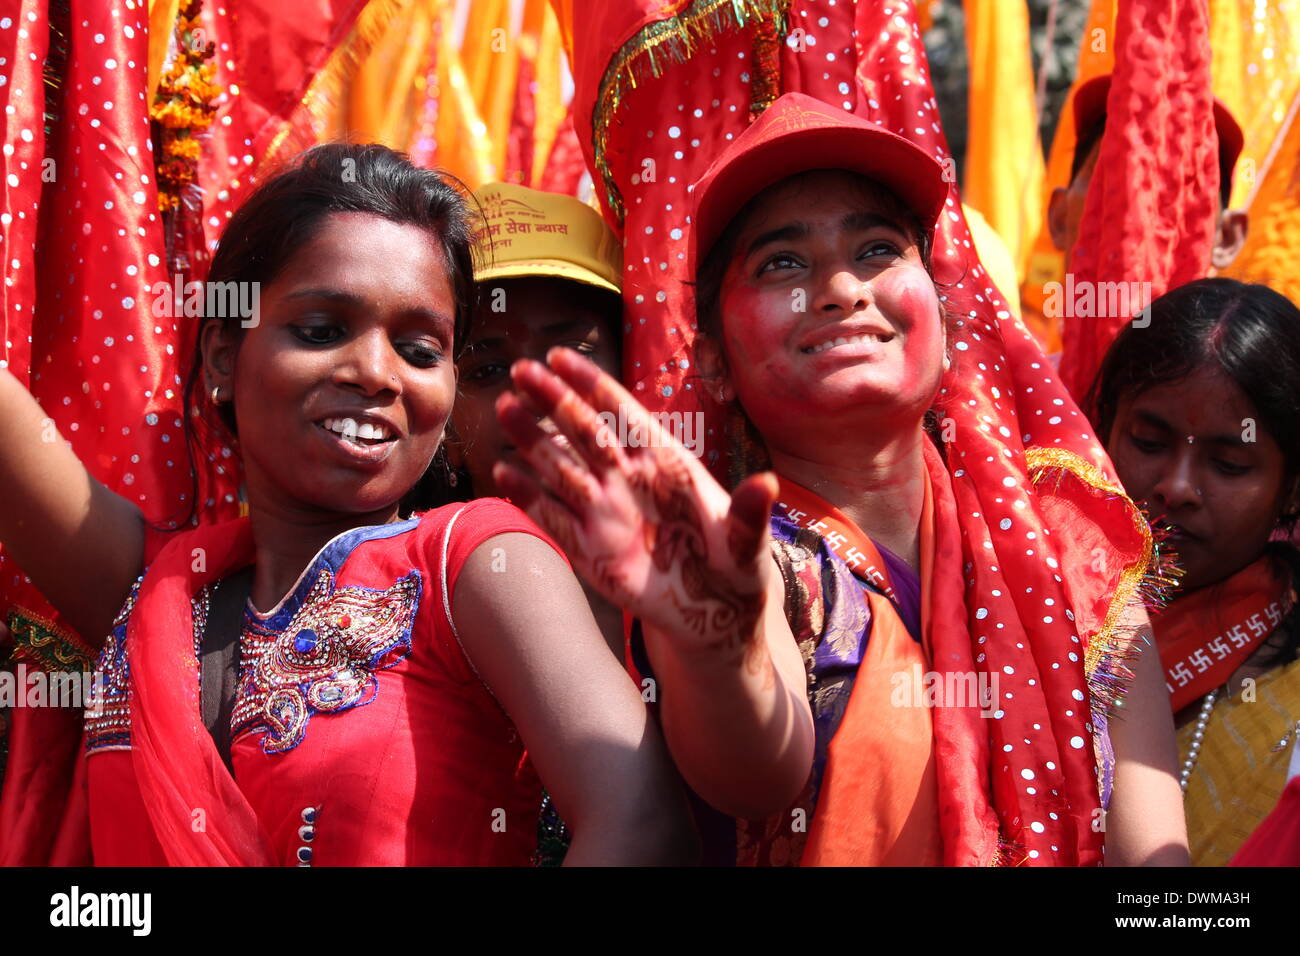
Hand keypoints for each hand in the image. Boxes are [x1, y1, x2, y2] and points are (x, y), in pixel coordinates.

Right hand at [494, 348, 777, 669]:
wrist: (711, 615)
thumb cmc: (733, 567)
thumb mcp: (748, 543)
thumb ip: (750, 515)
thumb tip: (768, 484)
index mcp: (667, 464)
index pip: (624, 414)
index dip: (593, 384)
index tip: (559, 357)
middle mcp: (629, 480)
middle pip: (584, 431)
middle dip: (554, 400)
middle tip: (522, 371)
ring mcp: (604, 513)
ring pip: (561, 467)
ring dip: (532, 439)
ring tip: (505, 408)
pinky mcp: (588, 549)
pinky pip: (552, 517)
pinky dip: (528, 496)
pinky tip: (503, 472)